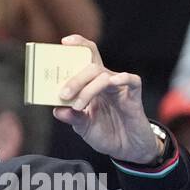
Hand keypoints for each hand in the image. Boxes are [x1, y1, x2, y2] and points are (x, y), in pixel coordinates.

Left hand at [52, 35, 161, 162]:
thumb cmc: (105, 133)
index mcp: (91, 85)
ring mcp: (119, 87)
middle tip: (63, 94)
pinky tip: (112, 82)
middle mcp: (105, 82)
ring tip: (79, 106)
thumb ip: (72, 118)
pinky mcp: (133, 95)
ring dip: (88, 89)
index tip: (63, 42)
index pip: (86, 58)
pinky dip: (121, 79)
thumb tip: (57, 110)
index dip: (78, 46)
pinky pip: (130, 80)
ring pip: (103, 75)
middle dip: (75, 78)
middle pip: (91, 66)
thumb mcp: (83, 127)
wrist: (127, 148)